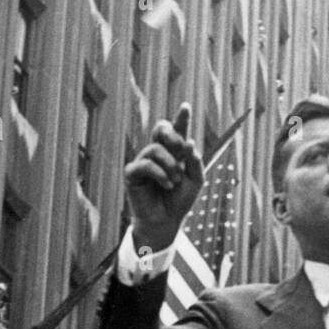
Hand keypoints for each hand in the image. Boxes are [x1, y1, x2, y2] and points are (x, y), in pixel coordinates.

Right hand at [126, 103, 203, 253]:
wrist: (166, 222)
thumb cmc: (180, 201)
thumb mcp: (195, 180)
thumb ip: (195, 161)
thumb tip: (188, 142)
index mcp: (174, 152)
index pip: (177, 131)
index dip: (181, 118)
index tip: (186, 106)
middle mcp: (157, 153)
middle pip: (161, 129)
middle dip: (171, 133)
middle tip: (180, 147)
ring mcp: (144, 162)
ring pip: (155, 149)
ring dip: (170, 164)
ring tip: (175, 181)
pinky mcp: (132, 174)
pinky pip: (144, 164)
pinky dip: (159, 173)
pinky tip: (166, 184)